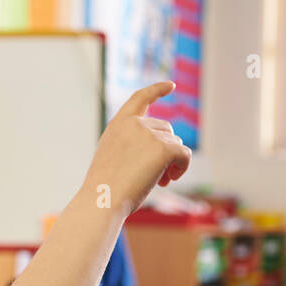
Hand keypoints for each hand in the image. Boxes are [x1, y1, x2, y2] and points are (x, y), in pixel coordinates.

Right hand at [78, 81, 191, 216]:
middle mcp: (134, 124)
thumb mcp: (115, 158)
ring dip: (173, 162)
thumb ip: (136, 146)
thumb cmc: (106, 188)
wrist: (102, 200)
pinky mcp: (163, 148)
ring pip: (175, 143)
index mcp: (118, 124)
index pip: (140, 98)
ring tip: (161, 182)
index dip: (157, 90)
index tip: (171, 85)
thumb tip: (173, 149)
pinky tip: (171, 180)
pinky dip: (182, 167)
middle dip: (166, 149)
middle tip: (159, 176)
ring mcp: (148, 134)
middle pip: (165, 129)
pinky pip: (184, 154)